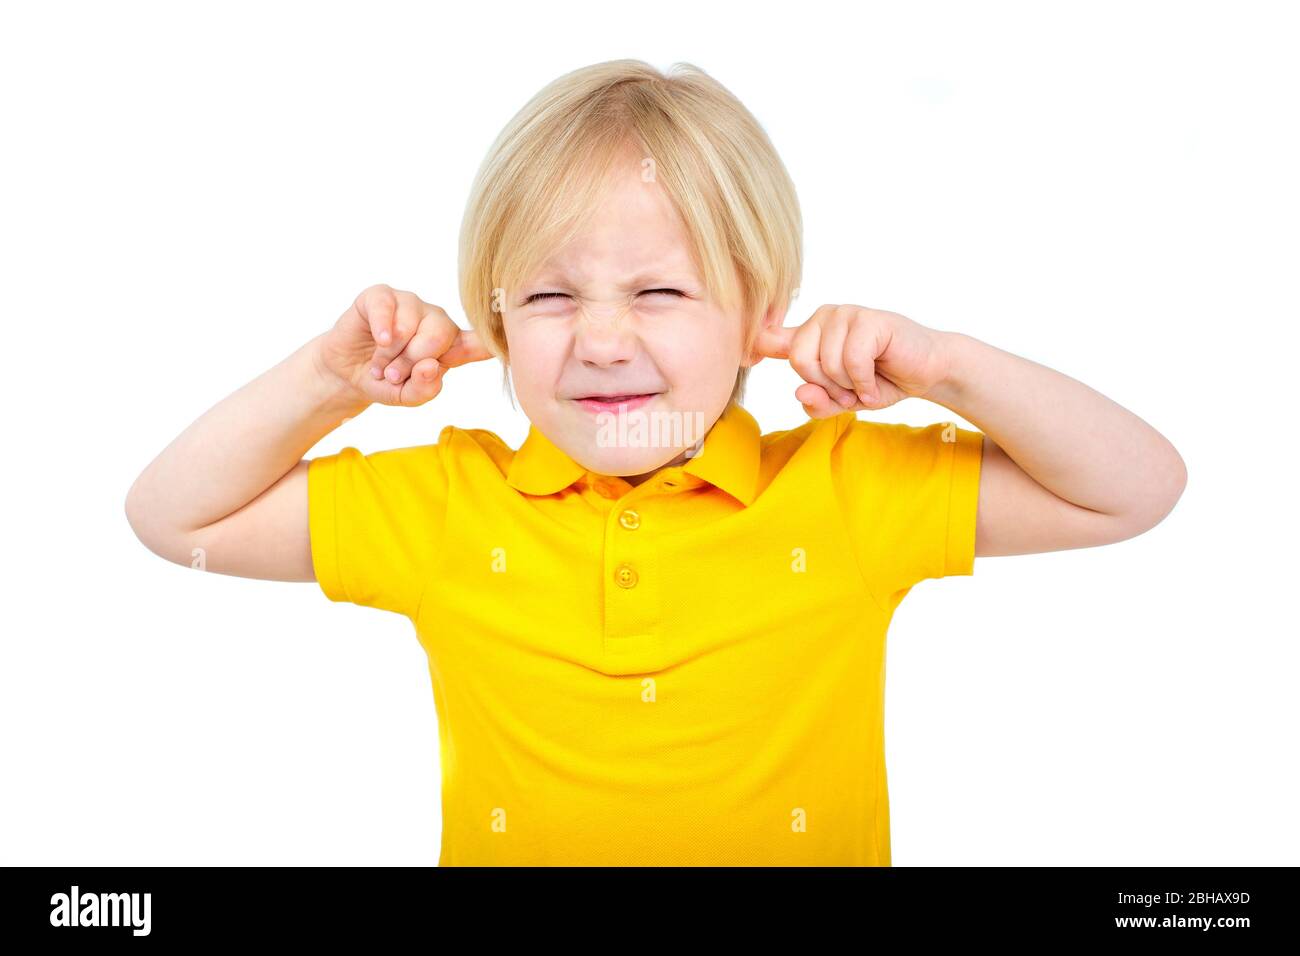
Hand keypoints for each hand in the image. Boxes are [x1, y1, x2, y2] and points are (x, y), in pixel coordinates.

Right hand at [315, 284, 493, 406]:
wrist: (347, 373)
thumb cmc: (385, 381)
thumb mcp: (405, 396)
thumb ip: (424, 389)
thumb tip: (431, 367)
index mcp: (451, 346)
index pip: (480, 342)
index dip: (493, 340)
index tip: (511, 343)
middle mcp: (435, 321)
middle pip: (440, 335)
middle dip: (414, 361)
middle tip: (395, 375)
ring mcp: (410, 305)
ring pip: (411, 324)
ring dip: (391, 352)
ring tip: (381, 364)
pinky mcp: (382, 296)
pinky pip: (388, 306)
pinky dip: (383, 327)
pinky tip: (380, 341)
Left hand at [753, 304, 951, 418]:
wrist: (927, 372)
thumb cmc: (880, 381)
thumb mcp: (841, 401)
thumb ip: (816, 401)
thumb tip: (800, 392)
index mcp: (810, 333)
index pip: (770, 340)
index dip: (755, 345)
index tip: (745, 351)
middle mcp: (823, 318)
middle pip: (798, 359)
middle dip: (825, 386)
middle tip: (848, 392)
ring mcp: (846, 314)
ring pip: (826, 363)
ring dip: (849, 387)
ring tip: (866, 386)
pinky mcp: (869, 319)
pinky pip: (851, 361)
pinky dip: (865, 383)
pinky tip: (877, 382)